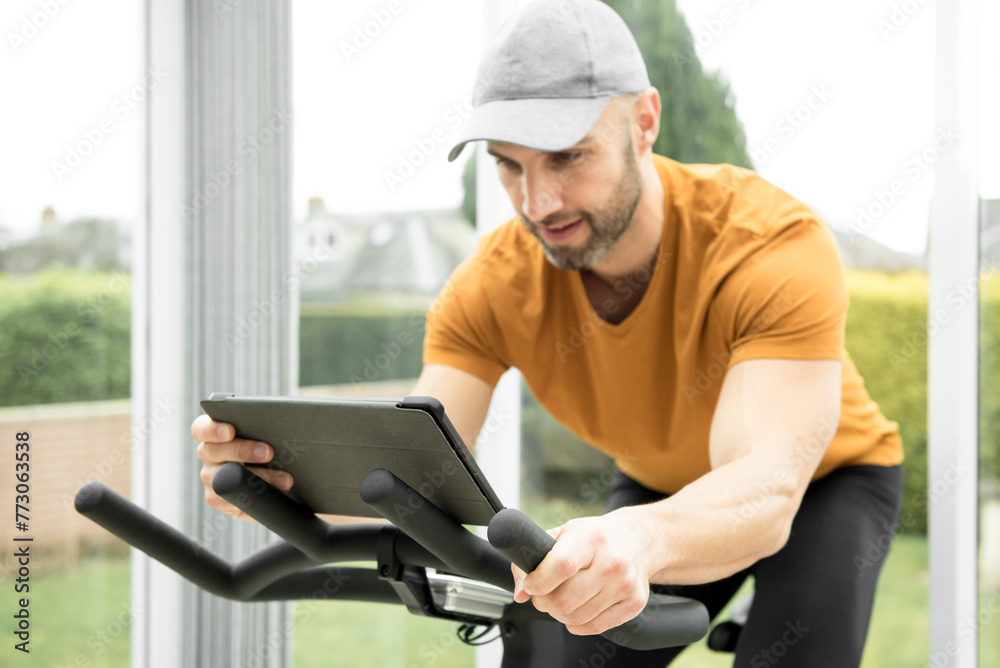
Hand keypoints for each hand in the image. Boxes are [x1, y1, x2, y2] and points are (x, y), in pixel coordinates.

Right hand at [191, 413, 293, 519]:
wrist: (273, 469)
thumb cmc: (266, 442)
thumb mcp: (262, 432)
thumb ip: (261, 427)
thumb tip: (280, 427)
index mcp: (212, 433)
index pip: (201, 429)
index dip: (212, 430)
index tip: (230, 431)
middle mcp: (207, 454)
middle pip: (215, 452)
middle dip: (243, 451)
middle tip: (268, 452)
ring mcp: (210, 478)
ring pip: (225, 480)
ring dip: (259, 479)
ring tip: (284, 480)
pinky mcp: (218, 499)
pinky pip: (232, 502)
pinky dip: (256, 499)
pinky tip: (273, 497)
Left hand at [511, 509, 651, 635]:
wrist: (637, 540)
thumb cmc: (596, 537)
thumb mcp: (564, 533)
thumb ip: (535, 557)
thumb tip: (521, 591)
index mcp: (591, 538)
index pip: (561, 566)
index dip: (538, 581)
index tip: (530, 584)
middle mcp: (612, 562)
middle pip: (564, 600)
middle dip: (543, 602)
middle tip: (542, 593)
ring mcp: (625, 585)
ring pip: (575, 617)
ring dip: (558, 613)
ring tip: (560, 597)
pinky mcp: (634, 604)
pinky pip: (592, 627)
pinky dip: (576, 623)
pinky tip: (578, 606)